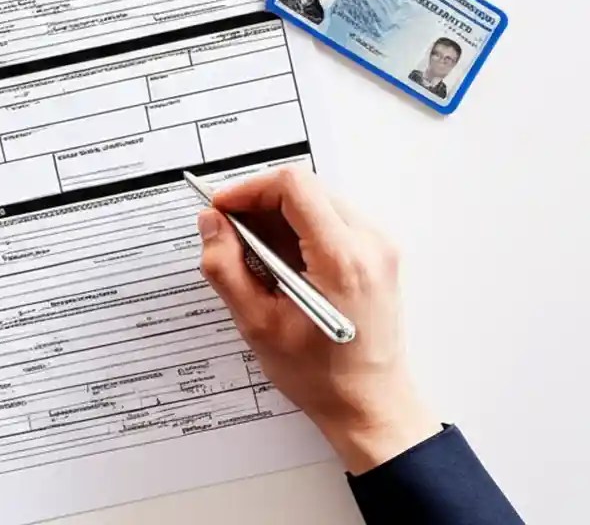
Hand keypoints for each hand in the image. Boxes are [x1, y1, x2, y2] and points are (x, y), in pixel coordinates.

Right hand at [196, 167, 438, 473]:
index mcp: (342, 260)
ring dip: (277, 217)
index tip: (221, 208)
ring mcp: (378, 246)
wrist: (370, 403)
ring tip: (255, 256)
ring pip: (316, 200)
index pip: (294, 186)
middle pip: (304, 188)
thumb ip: (225, 268)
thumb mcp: (258, 325)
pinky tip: (281, 263)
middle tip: (229, 233)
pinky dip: (298, 229)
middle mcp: (369, 244)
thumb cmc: (323, 376)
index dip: (248, 189)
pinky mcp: (377, 253)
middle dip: (259, 203)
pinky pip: (330, 219)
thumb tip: (211, 224)